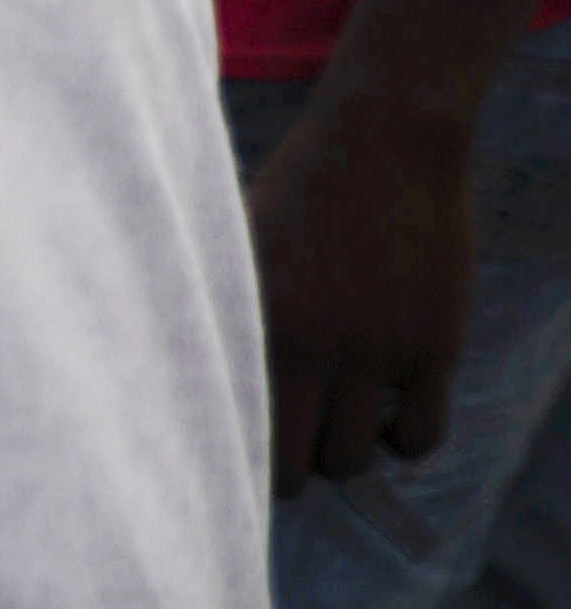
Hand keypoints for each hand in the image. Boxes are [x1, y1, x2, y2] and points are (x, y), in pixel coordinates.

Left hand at [245, 83, 484, 486]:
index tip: (228, 453)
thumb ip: (219, 301)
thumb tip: (174, 355)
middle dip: (284, 468)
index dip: (228, 450)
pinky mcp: (434, 347)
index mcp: (250, 317)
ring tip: (337, 419)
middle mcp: (308, 343)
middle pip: (287, 464)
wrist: (383, 141)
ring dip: (341, 453)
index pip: (228, 422)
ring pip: (350, 460)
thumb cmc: (299, 187)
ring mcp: (374, 349)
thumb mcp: (238, 239)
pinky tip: (389, 413)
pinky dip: (403, 441)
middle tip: (289, 445)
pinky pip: (419, 437)